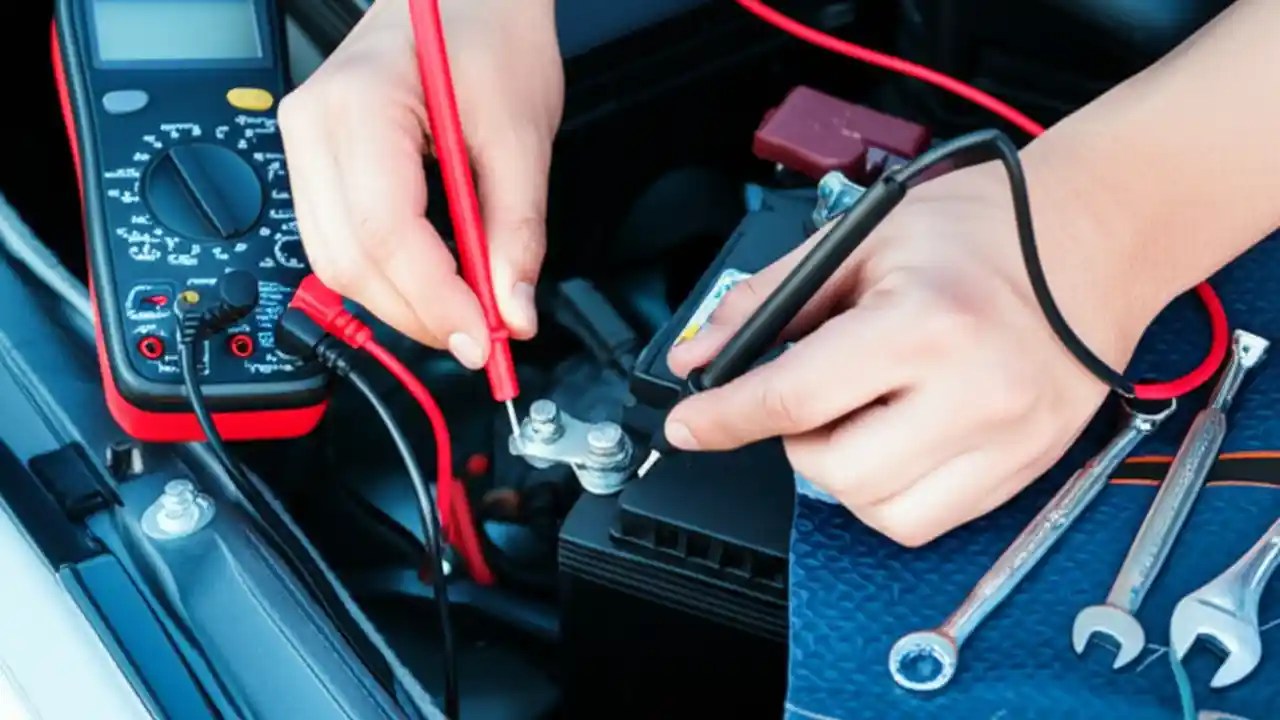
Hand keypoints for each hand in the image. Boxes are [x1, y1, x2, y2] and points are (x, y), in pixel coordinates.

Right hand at [279, 0, 562, 367]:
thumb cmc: (489, 34)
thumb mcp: (521, 134)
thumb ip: (517, 230)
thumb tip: (514, 311)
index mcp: (361, 104)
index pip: (385, 231)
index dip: (435, 299)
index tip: (483, 337)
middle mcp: (314, 125)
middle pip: (348, 258)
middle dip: (418, 313)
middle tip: (481, 336)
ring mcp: (305, 143)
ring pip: (335, 260)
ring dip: (401, 302)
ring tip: (464, 312)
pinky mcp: (317, 161)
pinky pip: (338, 240)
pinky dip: (387, 274)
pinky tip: (434, 281)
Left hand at [665, 160, 1163, 546]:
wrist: (1095, 238)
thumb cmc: (986, 227)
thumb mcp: (861, 239)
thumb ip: (768, 299)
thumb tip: (702, 355)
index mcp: (925, 324)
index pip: (795, 396)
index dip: (726, 417)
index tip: (690, 425)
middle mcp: (974, 393)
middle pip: (834, 470)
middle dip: (798, 438)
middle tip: (817, 391)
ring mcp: (1008, 441)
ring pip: (879, 511)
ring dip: (844, 472)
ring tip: (865, 411)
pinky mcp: (1027, 468)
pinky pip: (929, 520)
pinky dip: (891, 491)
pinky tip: (901, 435)